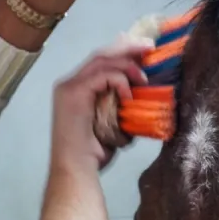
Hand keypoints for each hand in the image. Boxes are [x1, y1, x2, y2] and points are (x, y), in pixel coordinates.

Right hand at [49, 37, 153, 175]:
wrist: (76, 171)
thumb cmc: (93, 155)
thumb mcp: (113, 125)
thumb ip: (122, 109)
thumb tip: (144, 99)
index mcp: (76, 89)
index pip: (101, 62)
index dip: (122, 53)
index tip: (145, 53)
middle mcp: (69, 84)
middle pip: (101, 54)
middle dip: (127, 49)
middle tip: (150, 48)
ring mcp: (69, 87)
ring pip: (102, 60)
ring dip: (127, 65)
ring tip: (144, 78)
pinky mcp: (74, 93)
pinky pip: (102, 76)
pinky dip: (120, 81)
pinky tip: (130, 95)